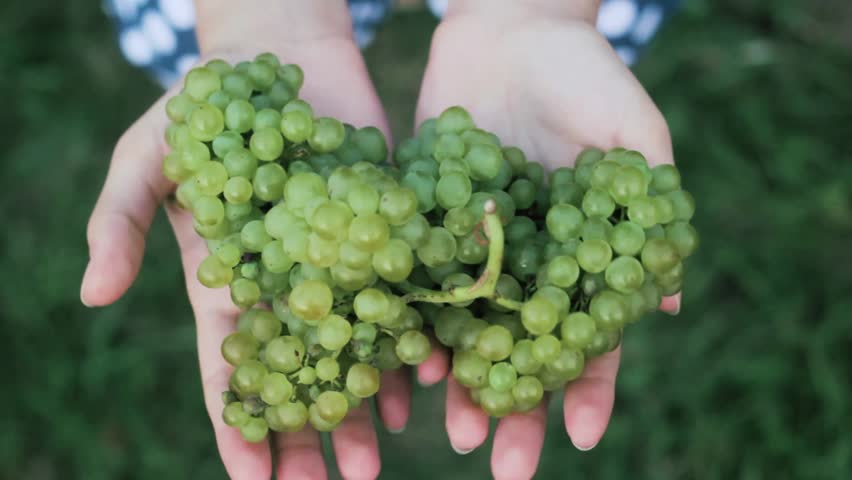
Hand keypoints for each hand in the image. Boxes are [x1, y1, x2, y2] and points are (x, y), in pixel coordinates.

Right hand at [80, 5, 405, 477]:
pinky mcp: (381, 236)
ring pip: (352, 350)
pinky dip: (408, 341)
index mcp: (229, 285)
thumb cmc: (201, 108)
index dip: (239, 424)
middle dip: (308, 434)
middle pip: (298, 375)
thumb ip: (118, 223)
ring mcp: (337, 266)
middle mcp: (287, 287)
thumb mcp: (143, 158)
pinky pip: (398, 298)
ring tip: (375, 461)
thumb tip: (95, 297)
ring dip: (363, 407)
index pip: (231, 369)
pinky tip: (423, 383)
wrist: (279, 57)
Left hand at [414, 3, 679, 477]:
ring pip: (470, 331)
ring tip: (454, 433)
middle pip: (523, 349)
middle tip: (503, 463)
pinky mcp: (430, 221)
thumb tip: (668, 304)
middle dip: (517, 406)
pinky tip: (409, 369)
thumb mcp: (635, 132)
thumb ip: (650, 211)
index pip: (590, 335)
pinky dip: (418, 327)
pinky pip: (423, 285)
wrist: (509, 25)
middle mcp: (529, 261)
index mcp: (581, 253)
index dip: (589, 387)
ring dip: (463, 384)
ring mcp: (477, 246)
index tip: (582, 437)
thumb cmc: (588, 72)